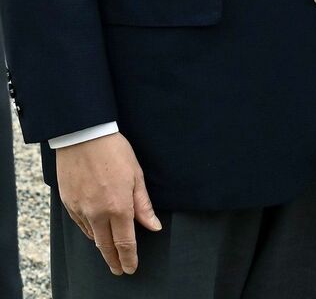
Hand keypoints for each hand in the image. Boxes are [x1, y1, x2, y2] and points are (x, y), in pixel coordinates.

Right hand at [55, 133, 160, 275]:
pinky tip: (96, 234)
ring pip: (92, 237)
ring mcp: (80, 210)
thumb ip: (143, 205)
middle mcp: (97, 214)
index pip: (125, 242)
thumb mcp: (137, 175)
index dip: (129, 258)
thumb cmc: (115, 152)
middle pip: (106, 246)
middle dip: (114, 261)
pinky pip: (81, 226)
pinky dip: (90, 233)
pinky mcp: (69, 205)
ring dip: (102, 248)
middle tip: (120, 270)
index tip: (131, 268)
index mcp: (118, 207)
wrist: (84, 137)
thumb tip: (153, 226)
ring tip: (110, 254)